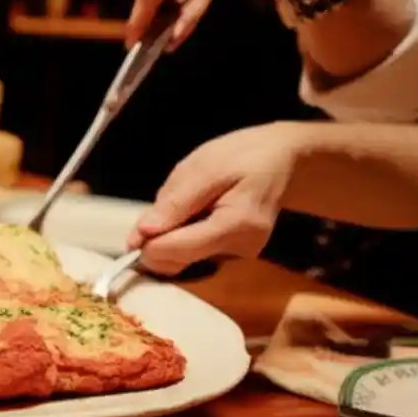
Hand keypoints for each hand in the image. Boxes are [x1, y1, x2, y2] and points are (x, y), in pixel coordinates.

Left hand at [128, 122, 303, 274]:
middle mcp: (241, 249)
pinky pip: (193, 252)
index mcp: (237, 225)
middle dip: (158, 240)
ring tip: (187, 205)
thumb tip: (142, 234)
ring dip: (170, 237)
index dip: (148, 244)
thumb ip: (174, 203)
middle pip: (177, 260)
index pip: (179, 250)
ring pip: (181, 258)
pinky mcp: (234, 255)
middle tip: (164, 208)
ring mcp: (239, 255)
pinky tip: (196, 214)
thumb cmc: (245, 156)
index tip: (135, 231)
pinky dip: (182, 236)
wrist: (283, 160)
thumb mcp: (205, 166)